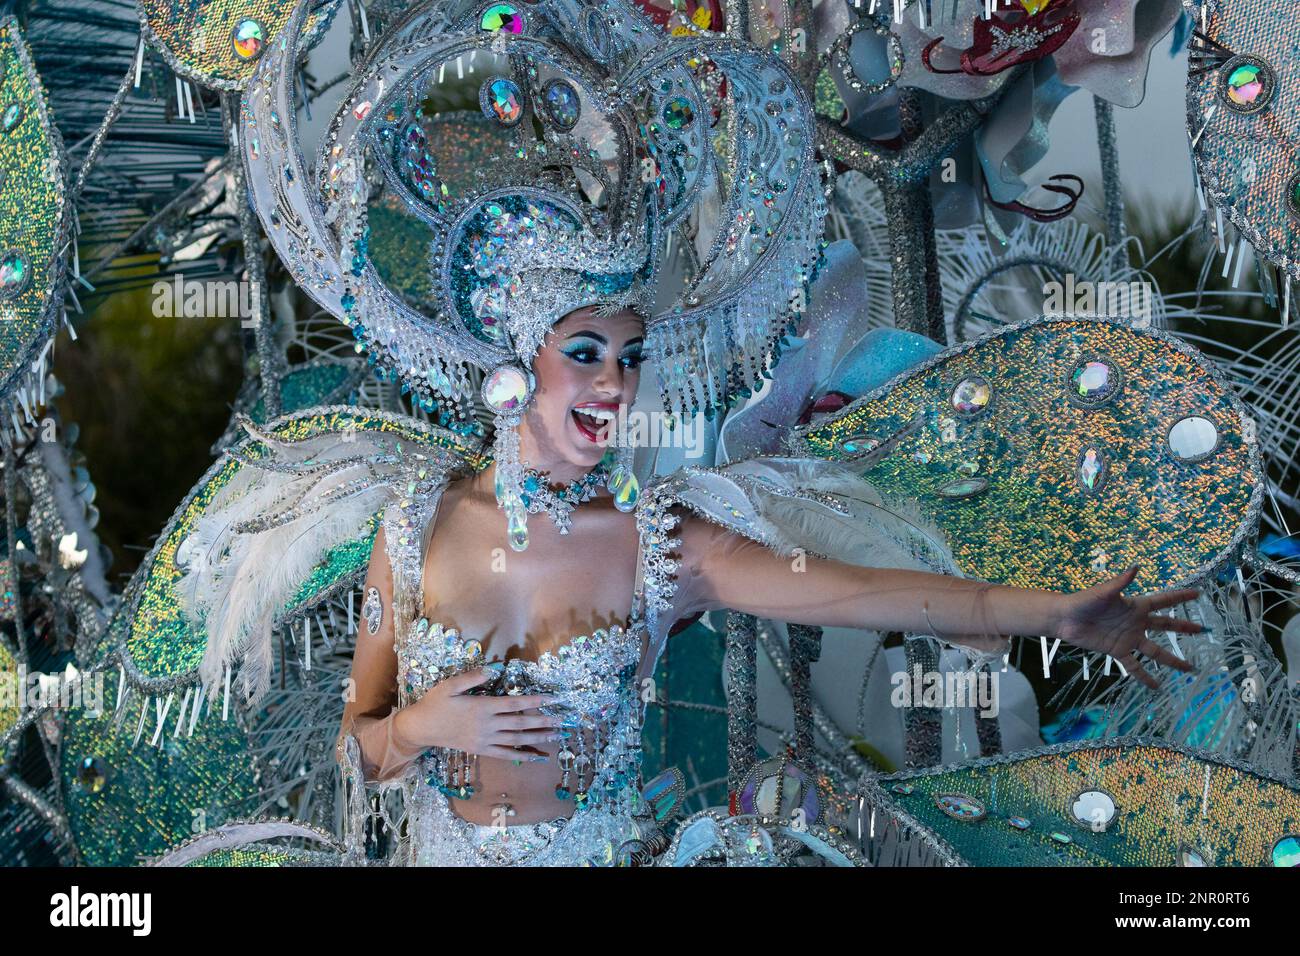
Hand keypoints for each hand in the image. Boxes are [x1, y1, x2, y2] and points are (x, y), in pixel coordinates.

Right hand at [394, 668, 560, 760]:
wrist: (422, 728)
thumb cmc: (435, 703)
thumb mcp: (450, 685)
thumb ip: (472, 678)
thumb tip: (493, 669)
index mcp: (482, 707)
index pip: (514, 703)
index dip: (535, 701)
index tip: (552, 699)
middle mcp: (487, 724)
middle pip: (520, 722)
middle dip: (543, 720)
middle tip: (562, 719)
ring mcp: (485, 739)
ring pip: (516, 738)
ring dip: (538, 736)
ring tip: (555, 734)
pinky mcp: (481, 750)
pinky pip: (505, 754)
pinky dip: (522, 755)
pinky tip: (536, 756)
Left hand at [1053, 565, 1201, 687]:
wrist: (1065, 619)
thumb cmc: (1083, 601)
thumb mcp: (1103, 592)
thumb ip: (1120, 582)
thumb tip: (1136, 567)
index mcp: (1135, 606)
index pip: (1163, 601)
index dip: (1180, 597)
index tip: (1198, 594)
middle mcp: (1136, 623)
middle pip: (1165, 625)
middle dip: (1184, 627)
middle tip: (1202, 630)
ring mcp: (1128, 638)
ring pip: (1155, 651)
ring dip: (1172, 660)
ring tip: (1189, 669)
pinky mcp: (1117, 651)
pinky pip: (1134, 666)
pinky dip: (1144, 676)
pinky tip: (1156, 687)